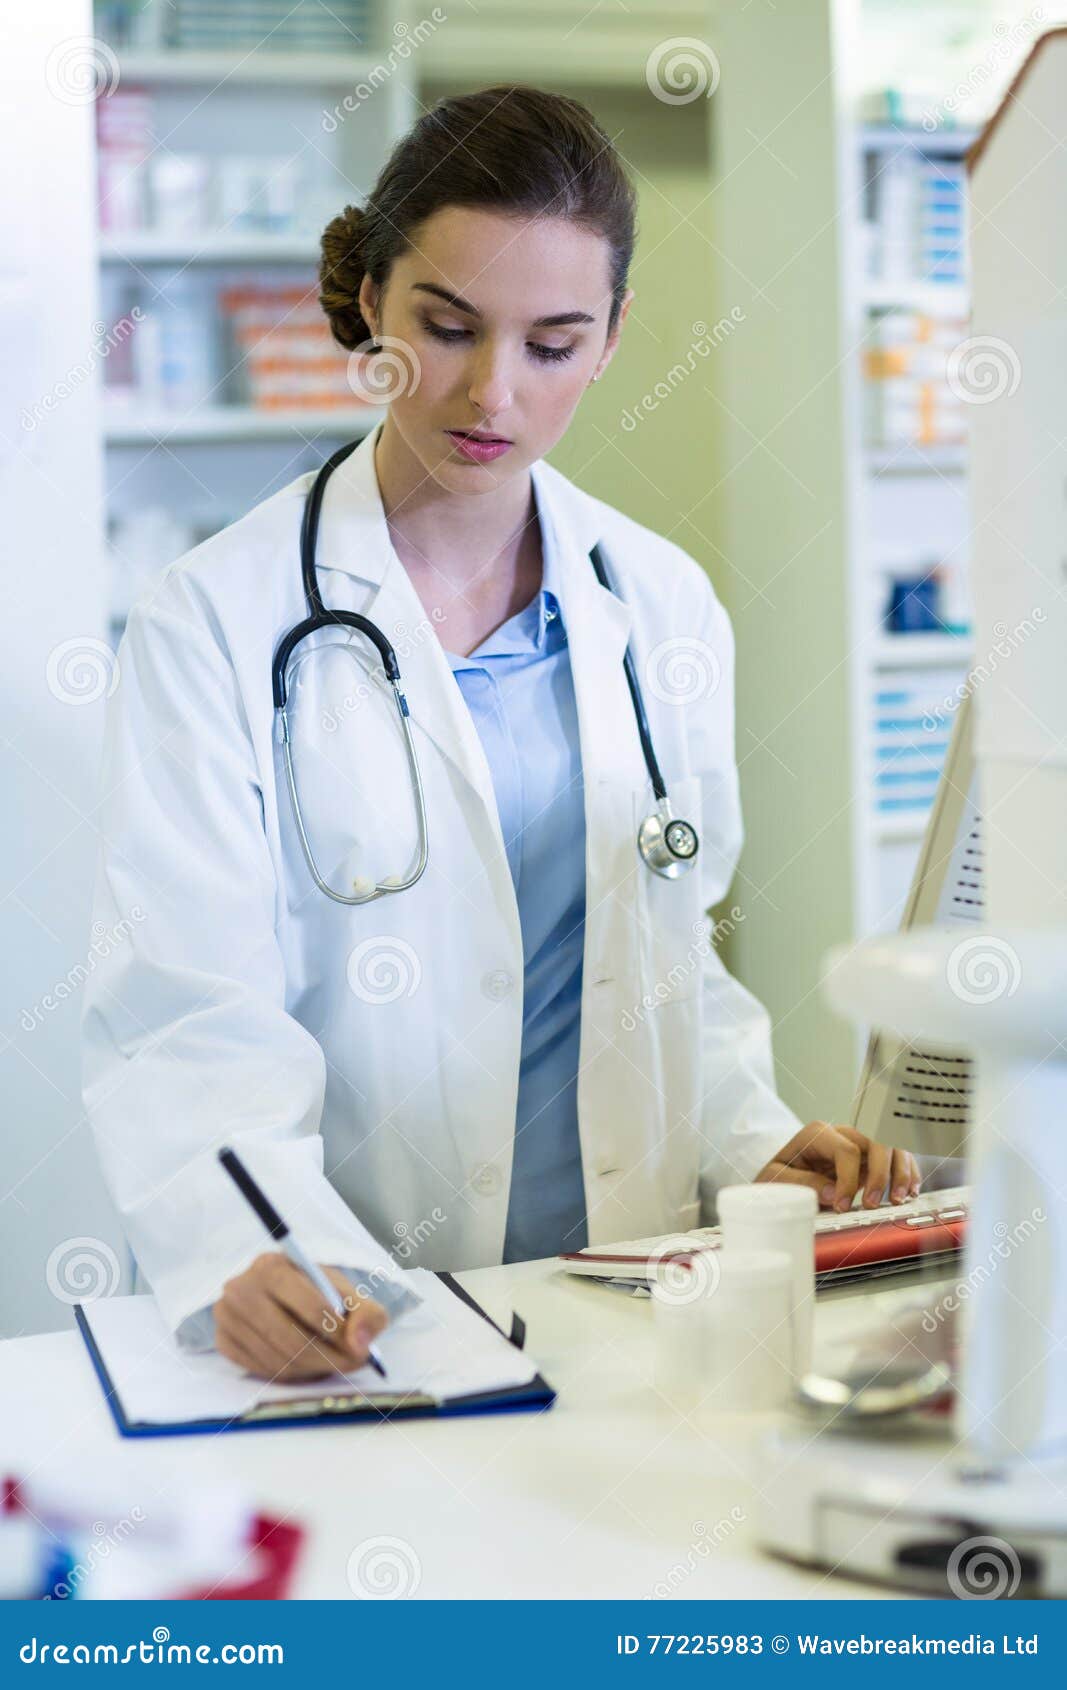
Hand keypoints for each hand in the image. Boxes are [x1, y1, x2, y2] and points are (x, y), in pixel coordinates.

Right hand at [213, 1255, 386, 1382]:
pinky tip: (304, 1364)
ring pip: (277, 1359)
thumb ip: (368, 1315)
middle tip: (351, 1364)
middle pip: (291, 1340)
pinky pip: (260, 1370)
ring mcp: (227, 1316)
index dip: (339, 1333)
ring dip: (311, 1369)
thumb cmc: (320, 1295)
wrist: (287, 1297)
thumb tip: (360, 1344)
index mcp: (272, 1266)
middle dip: (328, 1358)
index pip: (311, 1306)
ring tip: (332, 1363)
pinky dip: (288, 1374)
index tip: (358, 1347)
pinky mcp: (222, 1340)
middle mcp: (241, 1287)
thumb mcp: (350, 1296)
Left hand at [754, 1122, 920, 1212]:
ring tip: (899, 1200)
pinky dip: (907, 1174)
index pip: (845, 1150)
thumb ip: (803, 1183)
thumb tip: (831, 1192)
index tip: (842, 1206)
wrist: (783, 1176)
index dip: (847, 1180)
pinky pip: (897, 1159)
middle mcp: (842, 1133)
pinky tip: (909, 1192)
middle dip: (879, 1175)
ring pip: (892, 1146)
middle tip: (871, 1205)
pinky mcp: (870, 1157)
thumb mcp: (778, 1179)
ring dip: (900, 1173)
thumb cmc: (780, 1176)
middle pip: (874, 1142)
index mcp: (818, 1134)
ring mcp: (859, 1143)